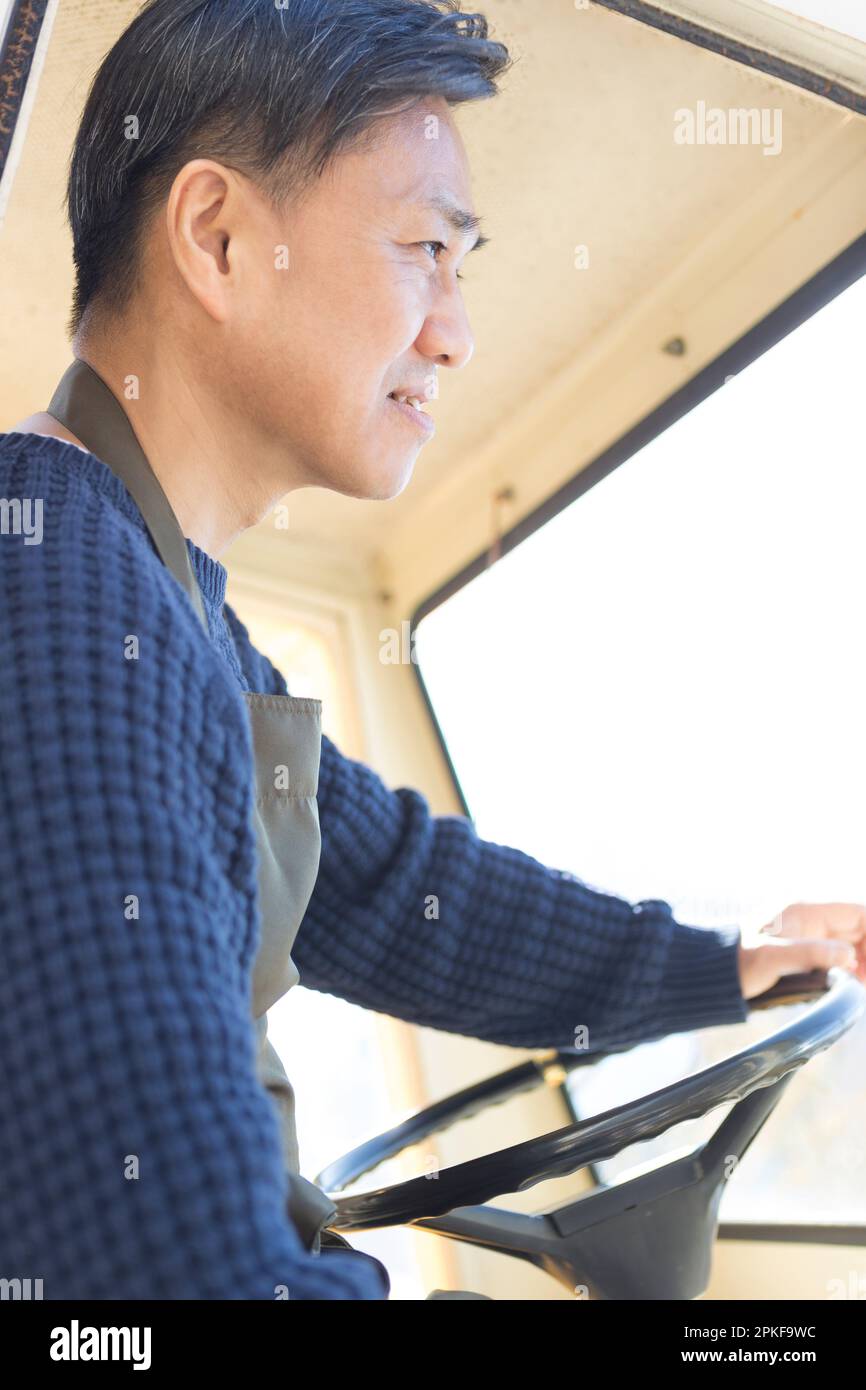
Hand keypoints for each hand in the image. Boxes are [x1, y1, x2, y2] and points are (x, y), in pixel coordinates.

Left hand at [737, 901, 865, 999]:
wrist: (715, 970)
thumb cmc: (740, 961)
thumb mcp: (774, 957)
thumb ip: (812, 953)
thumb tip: (849, 956)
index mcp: (806, 911)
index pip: (857, 913)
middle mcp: (810, 919)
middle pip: (857, 928)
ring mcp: (807, 934)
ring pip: (849, 942)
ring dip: (861, 961)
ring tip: (863, 983)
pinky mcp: (802, 950)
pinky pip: (836, 953)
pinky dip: (849, 966)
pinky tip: (852, 982)